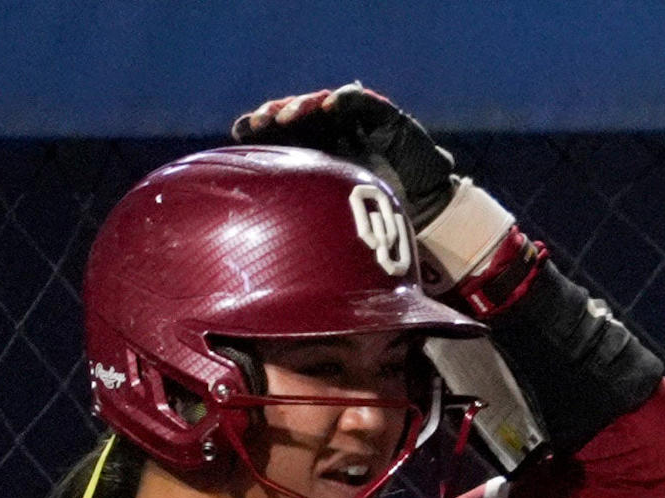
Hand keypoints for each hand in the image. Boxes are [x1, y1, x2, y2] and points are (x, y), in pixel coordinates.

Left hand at [232, 82, 458, 223]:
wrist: (424, 213)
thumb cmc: (375, 223)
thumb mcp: (327, 219)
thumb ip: (297, 212)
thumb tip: (247, 229)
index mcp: (313, 154)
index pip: (280, 133)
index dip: (259, 128)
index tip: (239, 132)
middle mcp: (330, 134)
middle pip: (295, 114)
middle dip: (274, 115)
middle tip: (259, 123)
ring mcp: (354, 123)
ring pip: (321, 103)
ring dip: (302, 106)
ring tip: (287, 116)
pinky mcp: (381, 116)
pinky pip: (359, 102)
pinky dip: (344, 100)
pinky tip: (329, 106)